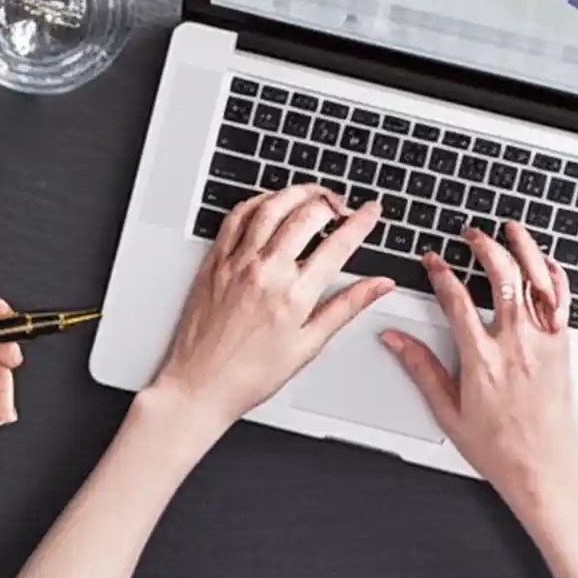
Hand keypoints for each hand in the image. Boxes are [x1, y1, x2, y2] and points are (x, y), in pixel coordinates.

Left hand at [154, 184, 394, 426]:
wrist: (199, 385)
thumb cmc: (250, 374)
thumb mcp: (308, 345)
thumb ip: (345, 307)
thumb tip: (378, 285)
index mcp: (294, 296)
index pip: (338, 245)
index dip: (361, 222)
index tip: (371, 212)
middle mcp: (265, 272)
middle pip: (307, 215)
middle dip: (332, 202)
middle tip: (343, 204)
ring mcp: (237, 263)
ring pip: (271, 207)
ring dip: (296, 192)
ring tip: (312, 194)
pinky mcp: (214, 261)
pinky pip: (236, 217)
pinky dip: (257, 202)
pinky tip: (269, 203)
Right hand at [381, 221, 577, 518]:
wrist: (545, 470)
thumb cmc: (499, 448)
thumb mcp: (447, 412)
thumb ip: (420, 369)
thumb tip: (394, 340)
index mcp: (481, 360)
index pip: (457, 301)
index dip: (441, 273)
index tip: (432, 260)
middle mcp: (515, 345)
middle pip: (502, 279)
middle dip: (485, 247)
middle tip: (471, 234)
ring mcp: (544, 344)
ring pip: (537, 282)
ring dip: (523, 250)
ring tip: (511, 229)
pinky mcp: (563, 348)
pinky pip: (562, 302)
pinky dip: (554, 276)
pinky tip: (545, 262)